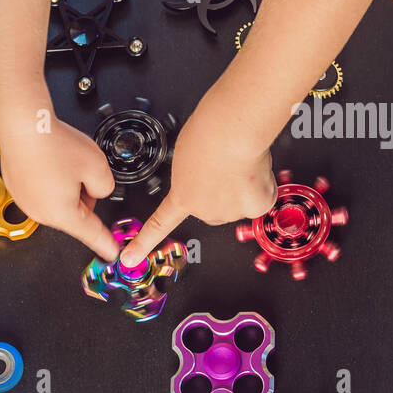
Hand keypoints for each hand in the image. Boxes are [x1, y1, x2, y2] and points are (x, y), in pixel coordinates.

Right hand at [0, 120, 119, 260]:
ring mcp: (26, 202)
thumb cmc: (53, 144)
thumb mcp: (97, 167)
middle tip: (83, 171)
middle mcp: (41, 213)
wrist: (22, 125)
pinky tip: (51, 161)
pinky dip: (52, 179)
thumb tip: (97, 191)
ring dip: (68, 186)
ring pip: (60, 201)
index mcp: (62, 214)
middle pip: (76, 213)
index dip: (105, 243)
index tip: (112, 254)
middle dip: (85, 196)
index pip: (91, 234)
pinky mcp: (18, 189)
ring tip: (64, 162)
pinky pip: (44, 190)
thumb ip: (105, 187)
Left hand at [117, 104, 276, 267]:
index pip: (159, 224)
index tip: (130, 258)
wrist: (231, 133)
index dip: (144, 244)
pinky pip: (262, 198)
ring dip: (243, 186)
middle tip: (224, 167)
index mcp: (181, 196)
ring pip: (240, 203)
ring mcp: (229, 212)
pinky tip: (254, 170)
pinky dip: (262, 185)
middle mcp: (204, 211)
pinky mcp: (254, 208)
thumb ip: (195, 174)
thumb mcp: (187, 155)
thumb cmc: (208, 135)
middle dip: (222, 191)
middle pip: (216, 207)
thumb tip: (213, 175)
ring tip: (238, 162)